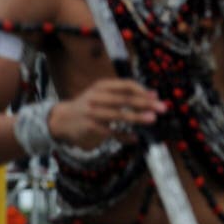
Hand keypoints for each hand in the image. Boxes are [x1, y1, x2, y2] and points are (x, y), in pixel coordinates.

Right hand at [49, 79, 166, 150]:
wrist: (62, 119)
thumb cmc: (87, 105)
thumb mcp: (100, 93)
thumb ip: (121, 93)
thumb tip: (151, 95)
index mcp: (101, 86)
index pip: (125, 85)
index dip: (142, 90)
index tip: (155, 96)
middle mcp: (96, 98)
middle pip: (125, 99)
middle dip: (145, 103)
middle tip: (162, 108)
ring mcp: (93, 113)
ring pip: (119, 115)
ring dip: (137, 117)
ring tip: (152, 120)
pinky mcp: (91, 128)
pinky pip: (111, 132)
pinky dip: (124, 136)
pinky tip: (134, 138)